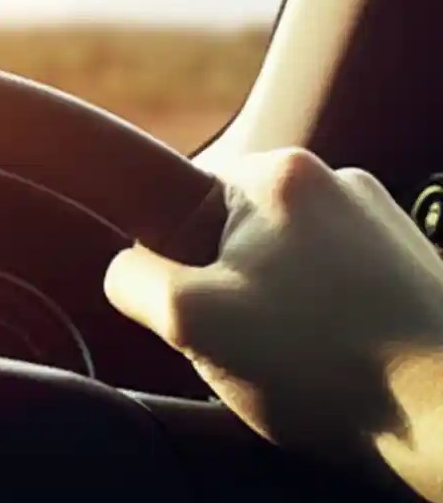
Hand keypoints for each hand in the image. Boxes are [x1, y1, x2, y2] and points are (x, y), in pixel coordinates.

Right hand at [106, 148, 442, 499]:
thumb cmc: (323, 366)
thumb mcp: (187, 321)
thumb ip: (132, 280)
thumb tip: (127, 271)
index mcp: (276, 173)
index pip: (179, 207)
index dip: (175, 270)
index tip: (202, 316)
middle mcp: (336, 180)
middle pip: (232, 239)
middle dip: (227, 294)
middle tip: (248, 347)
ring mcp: (382, 222)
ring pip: (283, 269)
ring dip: (275, 313)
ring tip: (299, 362)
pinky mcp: (412, 268)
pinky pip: (333, 290)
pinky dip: (323, 326)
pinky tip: (335, 365)